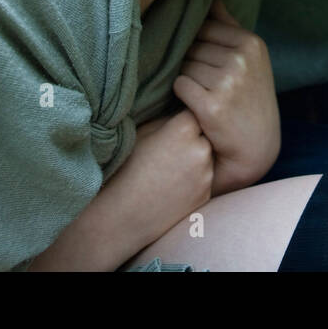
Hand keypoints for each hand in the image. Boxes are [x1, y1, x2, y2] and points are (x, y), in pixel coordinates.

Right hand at [32, 108, 213, 270]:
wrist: (121, 217)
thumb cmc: (125, 171)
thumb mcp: (141, 135)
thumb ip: (166, 121)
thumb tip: (180, 113)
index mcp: (183, 130)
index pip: (195, 112)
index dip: (184, 117)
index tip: (174, 123)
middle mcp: (200, 150)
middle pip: (204, 135)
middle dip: (193, 137)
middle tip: (170, 148)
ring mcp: (206, 175)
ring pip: (206, 157)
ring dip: (195, 158)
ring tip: (169, 169)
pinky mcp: (206, 195)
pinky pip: (205, 178)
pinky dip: (194, 179)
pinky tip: (172, 185)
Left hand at [172, 0, 279, 195]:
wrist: (255, 147)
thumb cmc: (248, 100)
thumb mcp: (250, 60)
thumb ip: (229, 27)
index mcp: (252, 42)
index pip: (205, 27)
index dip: (198, 44)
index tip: (206, 61)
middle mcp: (242, 58)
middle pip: (192, 46)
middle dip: (192, 62)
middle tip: (205, 83)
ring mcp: (228, 81)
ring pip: (184, 65)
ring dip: (187, 79)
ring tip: (203, 95)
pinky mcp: (212, 104)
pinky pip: (180, 85)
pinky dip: (182, 95)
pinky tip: (195, 106)